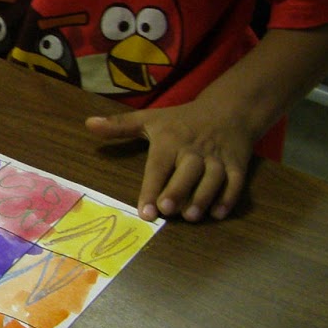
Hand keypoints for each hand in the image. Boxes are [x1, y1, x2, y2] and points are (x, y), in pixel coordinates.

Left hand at [86, 99, 253, 221]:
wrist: (228, 110)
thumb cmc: (181, 120)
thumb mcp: (150, 119)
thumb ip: (120, 126)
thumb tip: (88, 124)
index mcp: (171, 139)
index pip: (159, 165)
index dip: (151, 187)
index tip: (144, 212)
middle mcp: (194, 149)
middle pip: (188, 170)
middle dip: (179, 189)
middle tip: (167, 210)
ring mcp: (218, 157)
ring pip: (214, 177)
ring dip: (204, 197)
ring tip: (191, 217)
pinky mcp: (238, 164)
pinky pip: (236, 181)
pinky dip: (229, 197)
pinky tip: (218, 213)